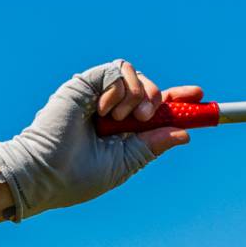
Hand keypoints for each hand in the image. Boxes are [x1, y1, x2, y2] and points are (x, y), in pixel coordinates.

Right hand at [0, 60, 200, 219]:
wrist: (47, 172)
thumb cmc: (79, 176)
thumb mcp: (126, 162)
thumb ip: (152, 145)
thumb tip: (184, 132)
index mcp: (121, 128)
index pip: (155, 107)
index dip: (178, 99)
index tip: (198, 94)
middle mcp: (112, 108)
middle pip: (151, 87)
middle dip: (158, 99)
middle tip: (142, 118)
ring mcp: (98, 94)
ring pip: (137, 76)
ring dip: (136, 97)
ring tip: (116, 119)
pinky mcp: (85, 82)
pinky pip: (119, 71)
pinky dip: (119, 90)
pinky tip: (103, 110)